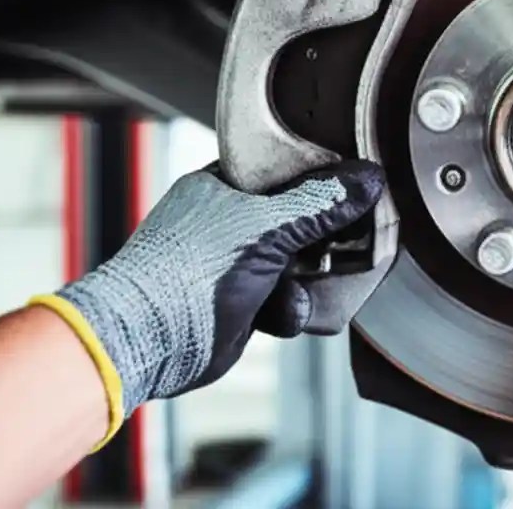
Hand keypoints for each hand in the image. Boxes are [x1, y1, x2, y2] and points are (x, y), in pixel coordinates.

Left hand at [35, 160, 382, 442]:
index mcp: (224, 184)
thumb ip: (320, 202)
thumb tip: (366, 179)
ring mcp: (234, 262)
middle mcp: (229, 220)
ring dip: (308, 281)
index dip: (324, 181)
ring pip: (300, 262)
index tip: (354, 194)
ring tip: (298, 289)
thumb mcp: (266, 227)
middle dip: (324, 239)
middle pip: (301, 218)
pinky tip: (283, 315)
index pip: (289, 169)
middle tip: (346, 245)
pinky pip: (288, 298)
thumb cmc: (186, 273)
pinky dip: (292, 309)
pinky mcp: (242, 301)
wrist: (146, 342)